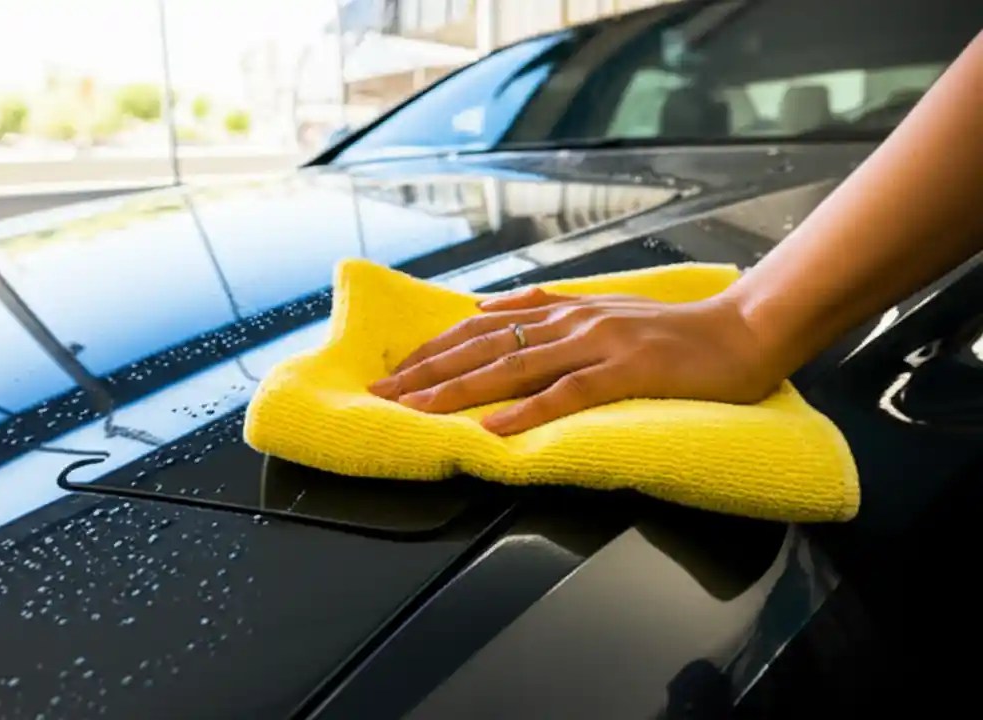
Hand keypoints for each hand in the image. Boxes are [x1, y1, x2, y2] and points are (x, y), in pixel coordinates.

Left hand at [368, 286, 784, 434]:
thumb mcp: (601, 310)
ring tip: (416, 409)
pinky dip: (527, 412)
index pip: (480, 328)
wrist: (741, 330)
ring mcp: (596, 343)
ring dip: (458, 390)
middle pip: (482, 346)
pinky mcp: (626, 370)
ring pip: (512, 367)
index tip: (394, 369)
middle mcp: (568, 321)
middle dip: (426, 370)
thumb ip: (548, 310)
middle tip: (381, 392)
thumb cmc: (673, 330)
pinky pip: (567, 393)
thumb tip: (490, 309)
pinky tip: (494, 429)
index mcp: (561, 310)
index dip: (433, 349)